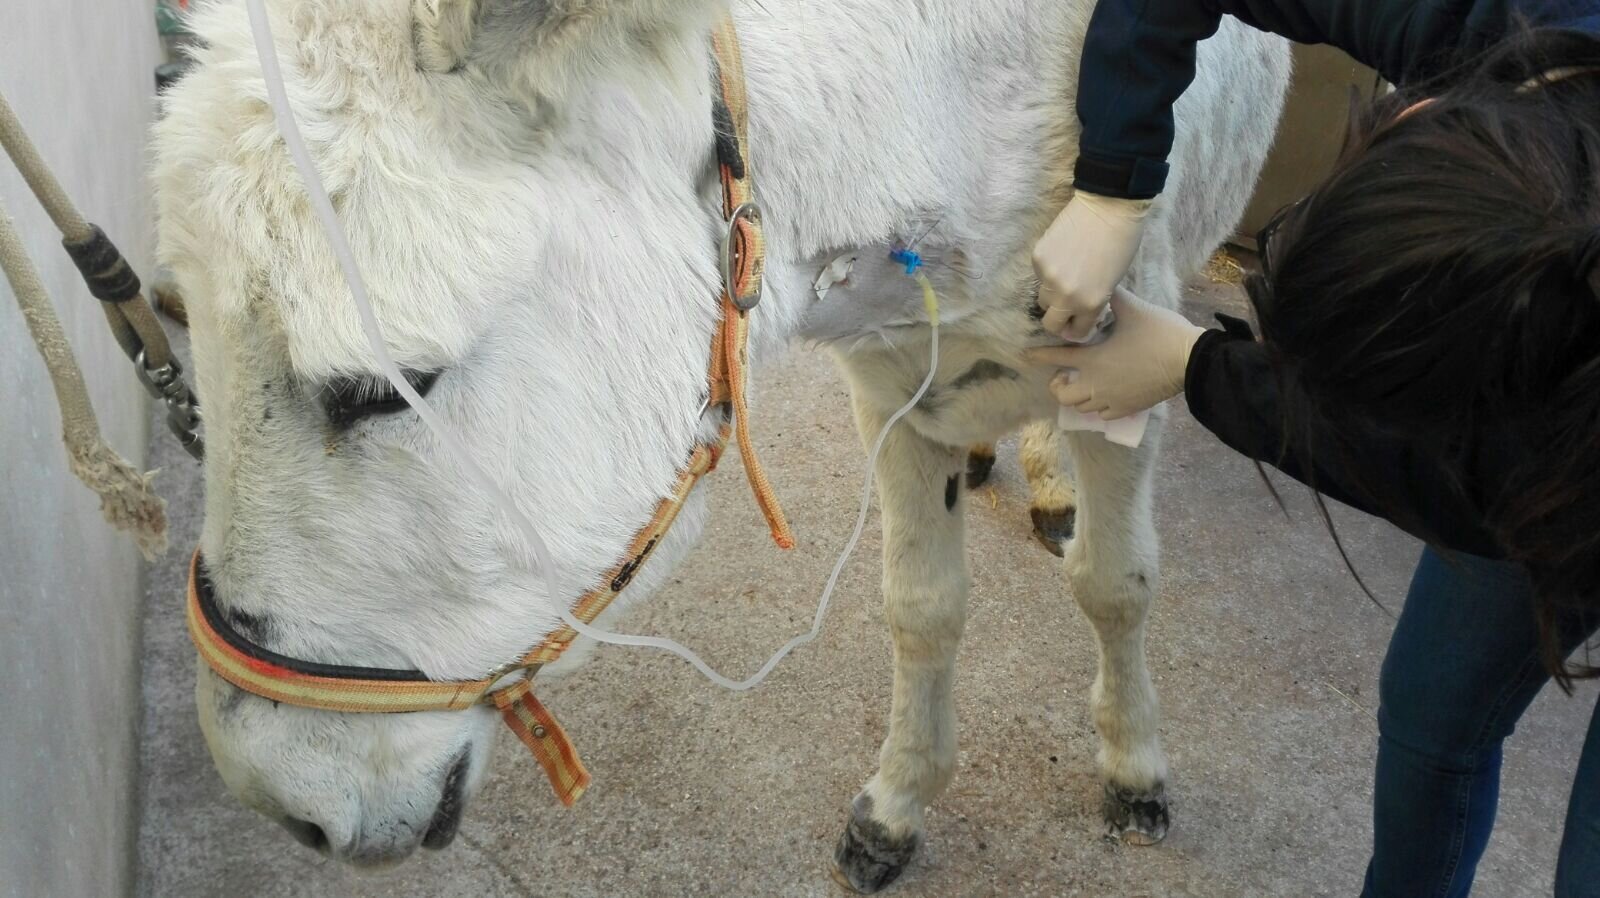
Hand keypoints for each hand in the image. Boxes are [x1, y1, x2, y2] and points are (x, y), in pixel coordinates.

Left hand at [1027, 288, 1203, 418]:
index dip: (1039, 355)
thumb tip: (1103, 284)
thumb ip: (1113, 298)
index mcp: (1093, 359)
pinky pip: (1103, 415)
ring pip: (1082, 407)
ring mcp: (1112, 399)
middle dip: (1058, 385)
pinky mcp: (1128, 409)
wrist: (1189, 360)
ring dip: (1077, 396)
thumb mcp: (1133, 309)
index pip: (1056, 358)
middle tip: (1063, 374)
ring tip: (1082, 383)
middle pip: (1063, 395)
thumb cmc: (1159, 333)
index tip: (1027, 355)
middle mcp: (1096, 384)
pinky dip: (1097, 407)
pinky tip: (1103, 396)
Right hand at [1033, 192, 1151, 340]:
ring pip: (1043, 297)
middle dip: (1058, 320)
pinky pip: (1039, 274)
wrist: (1109, 207)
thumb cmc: (1122, 243)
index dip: (1077, 328)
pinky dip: (1049, 270)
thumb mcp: (1113, 282)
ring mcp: (1048, 277)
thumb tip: (1078, 312)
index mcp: (1089, 304)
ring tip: (1067, 275)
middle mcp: (1065, 295)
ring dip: (1053, 292)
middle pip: (1051, 322)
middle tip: (1065, 308)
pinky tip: (1063, 254)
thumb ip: (1093, 302)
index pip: (1075, 332)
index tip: (1078, 322)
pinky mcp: (1038, 258)